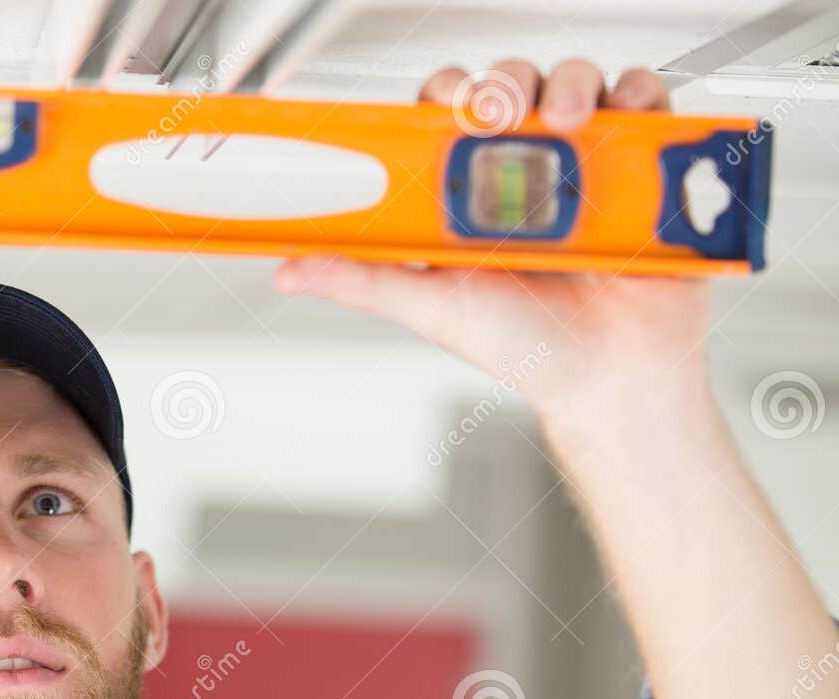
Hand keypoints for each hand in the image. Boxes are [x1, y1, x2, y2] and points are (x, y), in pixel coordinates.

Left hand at [275, 60, 711, 426]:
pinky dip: (636, 97)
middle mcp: (525, 170)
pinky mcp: (641, 167)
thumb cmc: (524, 346)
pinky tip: (614, 127)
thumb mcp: (432, 307)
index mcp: (469, 193)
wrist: (608, 379)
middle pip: (508, 88)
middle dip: (502, 84)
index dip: (442, 99)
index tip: (444, 110)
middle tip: (498, 113)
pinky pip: (644, 105)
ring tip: (561, 125)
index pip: (446, 117)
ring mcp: (583, 164)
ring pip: (573, 84)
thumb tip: (291, 270)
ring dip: (566, 86)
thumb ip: (363, 282)